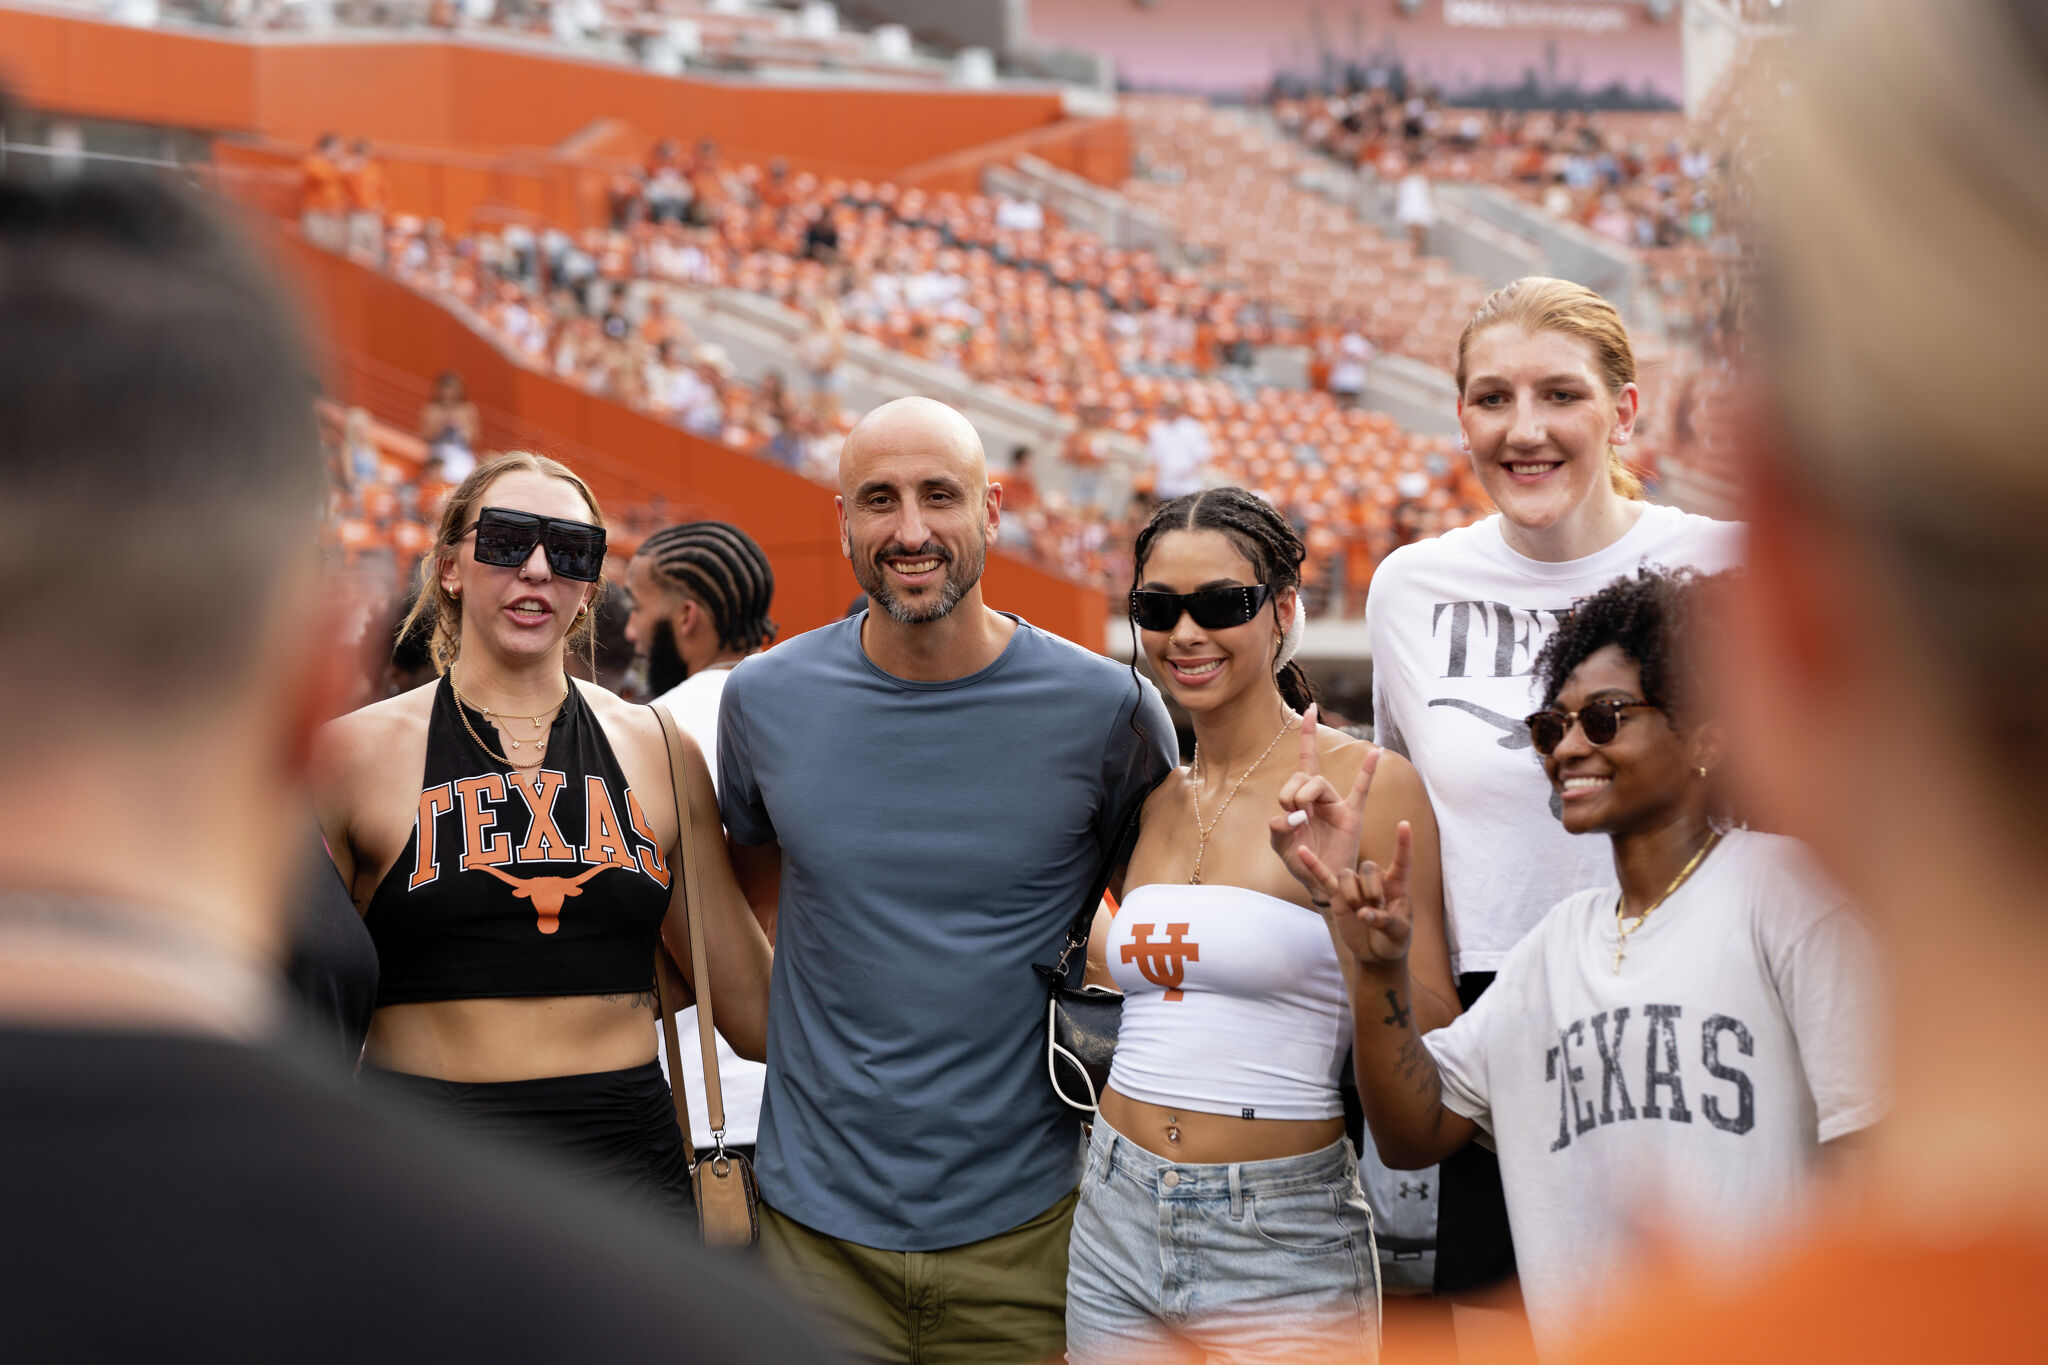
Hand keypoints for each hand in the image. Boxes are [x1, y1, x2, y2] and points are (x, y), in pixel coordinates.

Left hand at [1268, 704, 1378, 895]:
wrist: (1322, 881)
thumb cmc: (1302, 861)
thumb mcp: (1281, 846)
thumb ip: (1278, 829)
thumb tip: (1289, 816)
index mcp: (1303, 797)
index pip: (1306, 761)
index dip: (1307, 735)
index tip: (1310, 708)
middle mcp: (1321, 796)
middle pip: (1302, 776)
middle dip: (1290, 792)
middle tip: (1291, 815)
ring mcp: (1337, 804)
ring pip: (1317, 783)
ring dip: (1303, 797)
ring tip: (1303, 819)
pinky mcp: (1351, 816)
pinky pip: (1361, 790)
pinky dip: (1367, 772)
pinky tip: (1375, 753)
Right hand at [1296, 823, 1414, 965]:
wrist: (1375, 953)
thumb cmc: (1393, 940)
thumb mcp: (1399, 933)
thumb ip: (1384, 921)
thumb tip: (1363, 913)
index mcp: (1397, 885)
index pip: (1402, 861)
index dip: (1404, 844)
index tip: (1404, 824)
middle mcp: (1375, 880)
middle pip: (1368, 867)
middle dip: (1371, 890)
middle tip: (1375, 909)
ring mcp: (1355, 886)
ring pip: (1348, 875)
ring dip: (1352, 895)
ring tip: (1358, 913)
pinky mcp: (1337, 895)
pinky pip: (1324, 878)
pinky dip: (1314, 865)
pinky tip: (1303, 851)